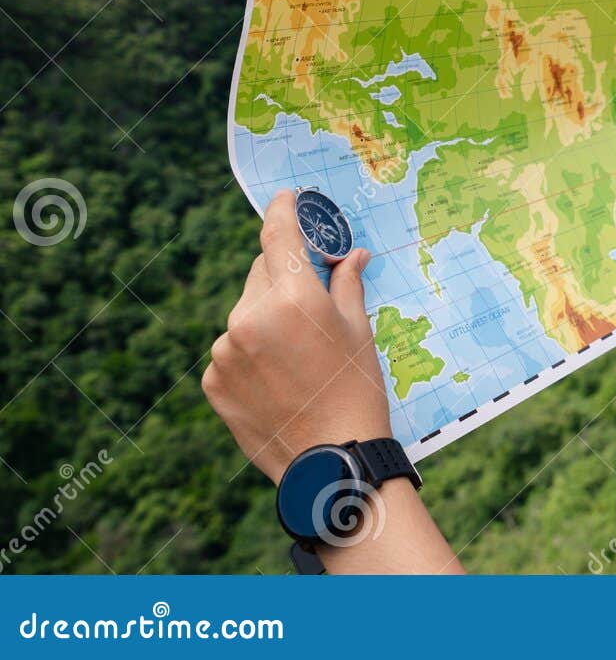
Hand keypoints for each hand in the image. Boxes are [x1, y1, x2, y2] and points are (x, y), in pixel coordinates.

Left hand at [202, 190, 392, 484]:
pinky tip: (278, 377)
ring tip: (299, 355)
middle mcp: (250, 317)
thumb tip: (351, 255)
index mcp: (293, 298)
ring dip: (267, 317)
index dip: (283, 212)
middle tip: (313, 297)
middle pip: (262, 273)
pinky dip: (251, 352)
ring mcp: (225, 351)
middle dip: (285, 275)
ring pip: (246, 313)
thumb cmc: (356, 391)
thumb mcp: (360, 332)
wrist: (331, 460)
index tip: (286, 198)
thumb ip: (347, 285)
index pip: (280, 236)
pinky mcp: (212, 380)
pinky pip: (232, 349)